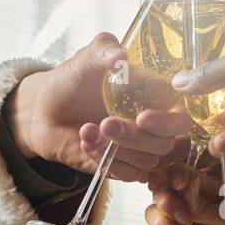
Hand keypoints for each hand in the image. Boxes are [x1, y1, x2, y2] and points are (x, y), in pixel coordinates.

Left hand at [7, 33, 194, 183]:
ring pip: (147, 164)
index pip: (181, 118)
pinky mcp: (122, 167)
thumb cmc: (71, 80)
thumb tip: (119, 56)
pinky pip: (127, 175)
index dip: (168, 122)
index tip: (142, 118)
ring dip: (117, 150)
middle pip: (166, 145)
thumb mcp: (87, 58)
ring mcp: (138, 149)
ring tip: (88, 130)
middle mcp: (152, 126)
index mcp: (156, 98)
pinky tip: (85, 141)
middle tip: (106, 123)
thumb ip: (104, 49)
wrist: (43, 109)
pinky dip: (105, 161)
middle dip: (135, 138)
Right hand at [142, 164, 224, 224]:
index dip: (177, 174)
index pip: (187, 176)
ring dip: (161, 221)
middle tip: (184, 218)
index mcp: (210, 196)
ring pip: (153, 212)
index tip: (179, 182)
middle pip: (163, 191)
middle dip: (168, 200)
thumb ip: (208, 206)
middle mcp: (190, 209)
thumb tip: (182, 191)